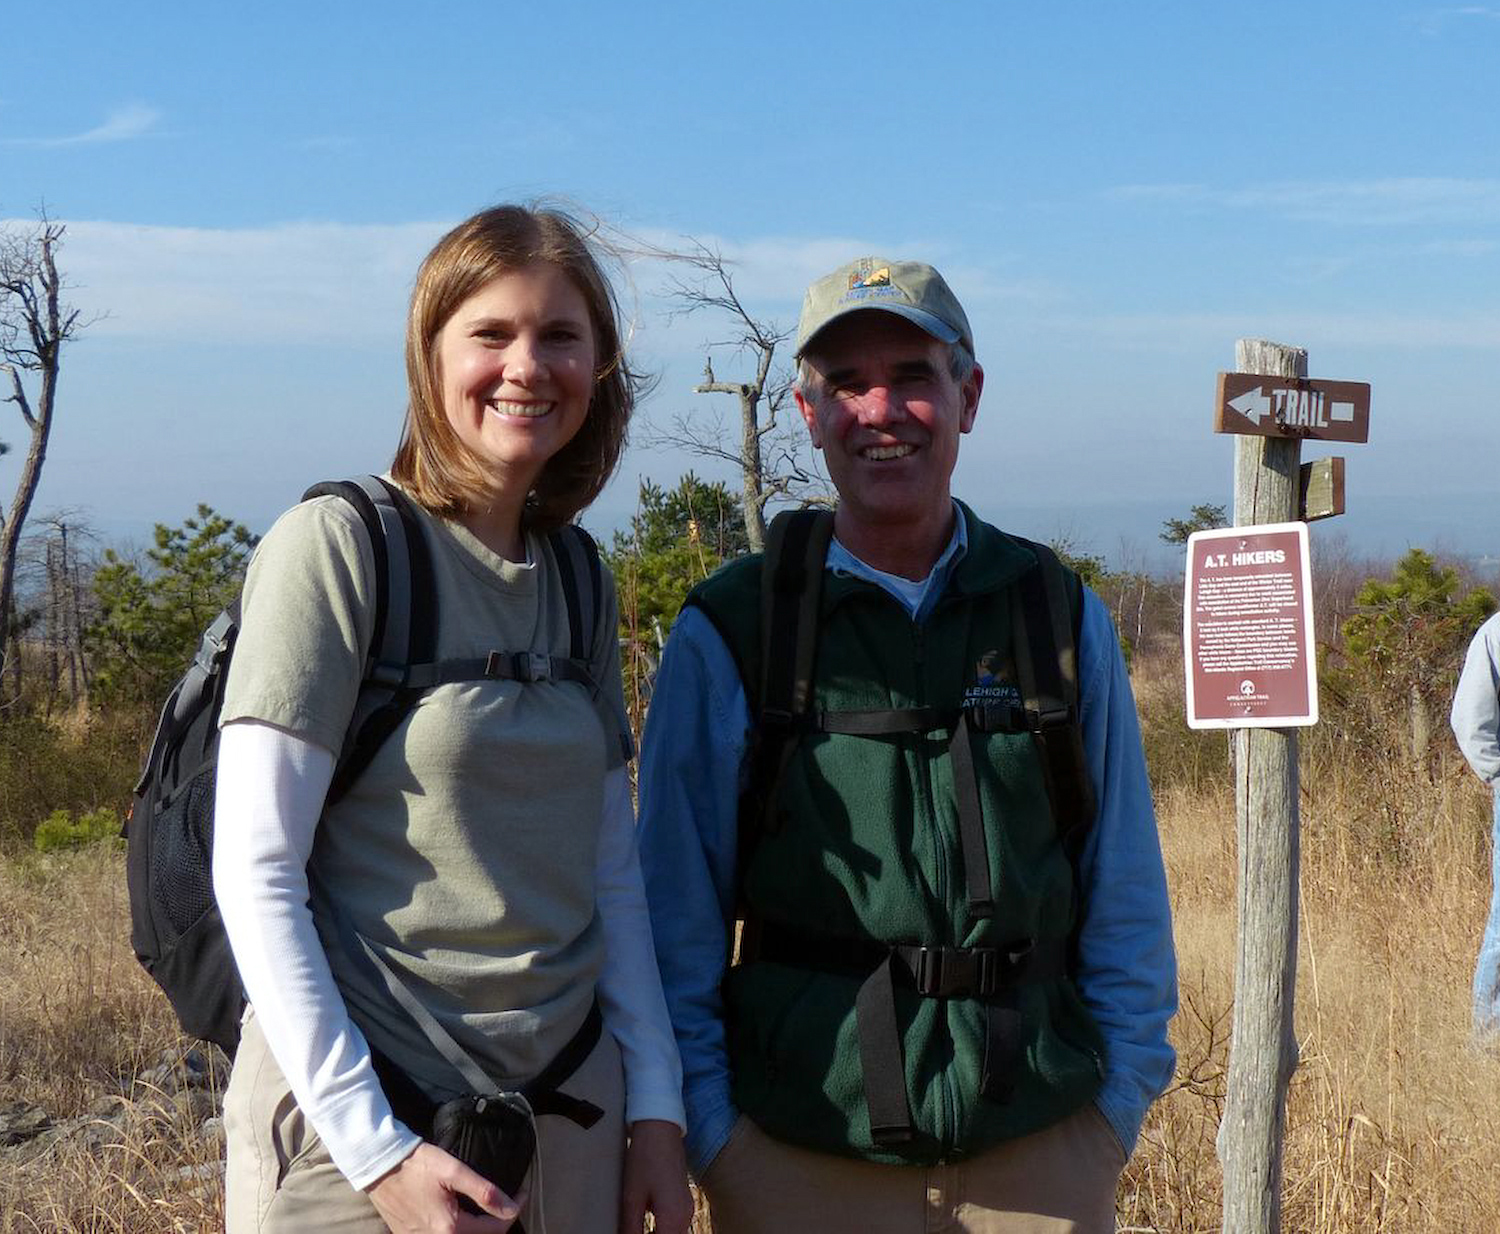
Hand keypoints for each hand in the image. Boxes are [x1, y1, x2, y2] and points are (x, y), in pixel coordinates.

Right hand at [366, 1141, 525, 1232]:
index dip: (512, 1210)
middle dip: (497, 1222)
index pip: (494, 1229)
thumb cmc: (416, 1164)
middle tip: (508, 1199)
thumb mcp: (453, 1171)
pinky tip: (463, 1213)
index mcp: (449, 1228)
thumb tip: (511, 1208)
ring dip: (479, 1227)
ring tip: (489, 1207)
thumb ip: (483, 1191)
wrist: (379, 1165)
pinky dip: (459, 1229)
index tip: (523, 1192)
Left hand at [620, 1118, 693, 1233]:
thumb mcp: (631, 1197)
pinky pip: (675, 1226)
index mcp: (673, 1219)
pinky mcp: (684, 1201)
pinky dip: (662, 1230)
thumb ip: (631, 1228)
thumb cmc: (645, 1159)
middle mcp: (685, 1217)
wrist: (660, 1128)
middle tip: (630, 1230)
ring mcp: (687, 1208)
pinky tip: (646, 1225)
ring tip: (635, 1229)